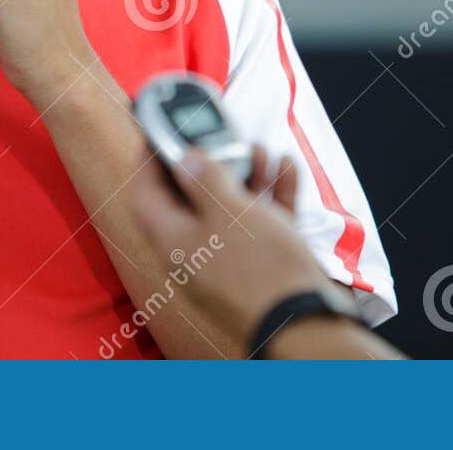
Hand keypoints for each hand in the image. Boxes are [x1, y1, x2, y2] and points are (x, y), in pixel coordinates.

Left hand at [131, 143, 334, 353]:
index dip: (150, 160)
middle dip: (212, 162)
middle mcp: (197, 252)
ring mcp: (230, 260)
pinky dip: (272, 193)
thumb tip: (186, 160)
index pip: (147, 195)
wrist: (305, 322)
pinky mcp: (261, 264)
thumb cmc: (259, 270)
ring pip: (231, 207)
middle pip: (193, 197)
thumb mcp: (227, 211)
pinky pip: (261, 221)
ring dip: (247, 174)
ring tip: (260, 150)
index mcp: (174, 240)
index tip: (158, 131)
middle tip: (224, 137)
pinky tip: (284, 169)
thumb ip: (204, 179)